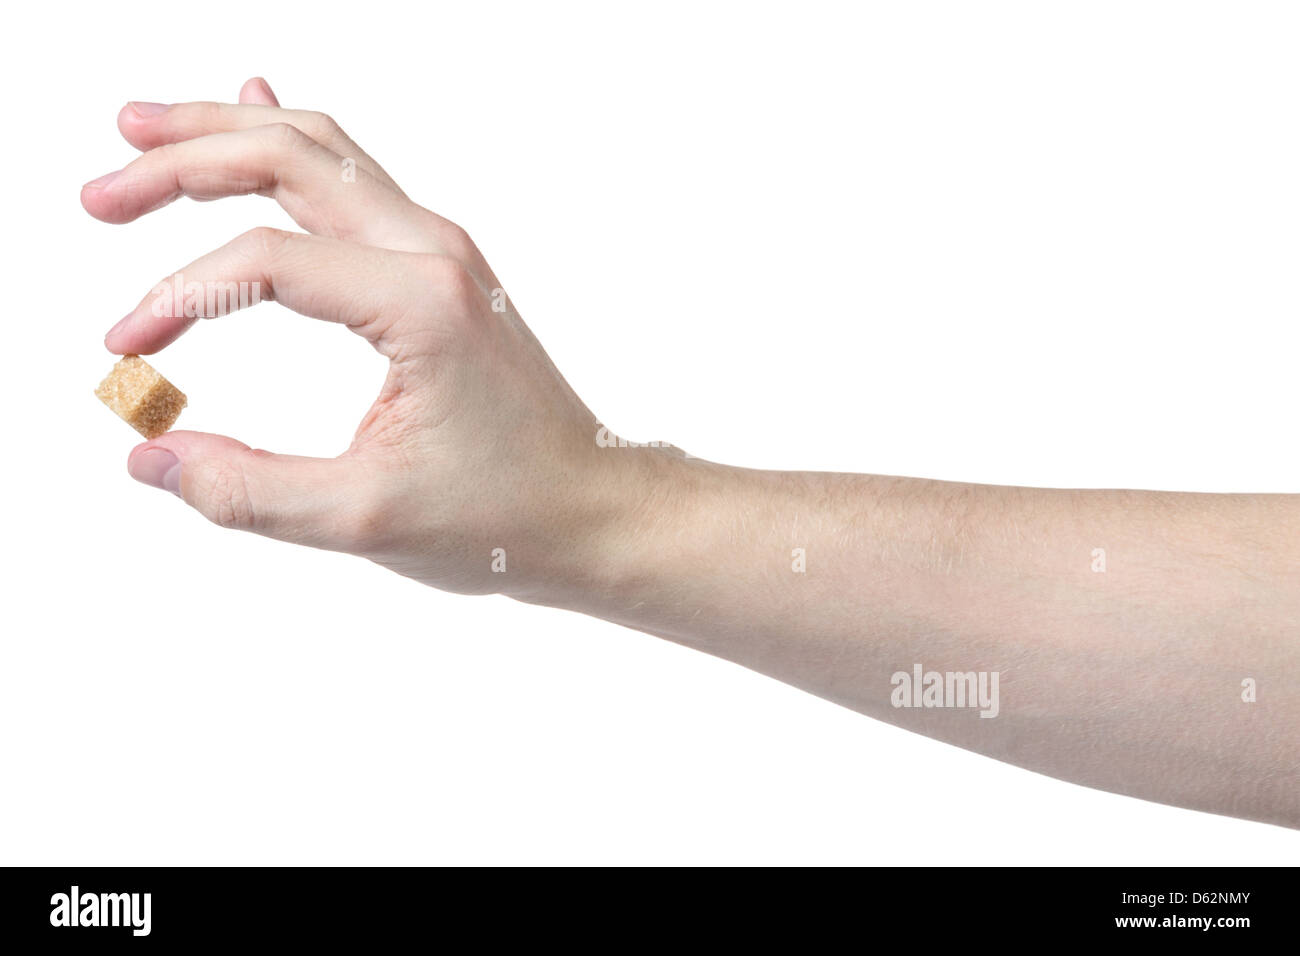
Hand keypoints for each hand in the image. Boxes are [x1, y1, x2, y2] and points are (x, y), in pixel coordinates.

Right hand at [83, 78, 661, 597]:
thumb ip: (249, 491)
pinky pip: (356, 177)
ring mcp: (442, 250)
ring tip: (142, 133)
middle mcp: (434, 251)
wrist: (593, 507)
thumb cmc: (505, 516)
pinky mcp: (441, 266)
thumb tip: (148, 458)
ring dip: (229, 137)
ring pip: (323, 150)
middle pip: (290, 157)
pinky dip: (292, 148)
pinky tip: (250, 113)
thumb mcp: (367, 520)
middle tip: (99, 195)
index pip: (267, 262)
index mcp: (419, 303)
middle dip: (183, 161)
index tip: (124, 352)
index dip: (176, 296)